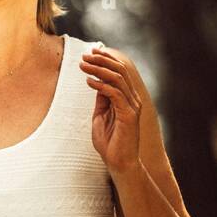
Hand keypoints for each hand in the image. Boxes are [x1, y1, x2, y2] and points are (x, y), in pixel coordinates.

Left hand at [79, 47, 141, 173]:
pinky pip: (114, 94)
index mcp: (127, 98)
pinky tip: (88, 81)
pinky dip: (101, 85)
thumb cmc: (110, 143)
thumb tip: (96, 81)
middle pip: (120, 70)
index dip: (106, 59)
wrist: (119, 163)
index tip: (91, 53)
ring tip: (83, 65)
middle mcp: (133, 99)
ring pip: (117, 78)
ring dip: (99, 69)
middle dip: (102, 60)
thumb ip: (101, 99)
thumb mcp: (100, 116)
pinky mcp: (129, 115)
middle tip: (85, 55)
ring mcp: (132, 106)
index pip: (119, 71)